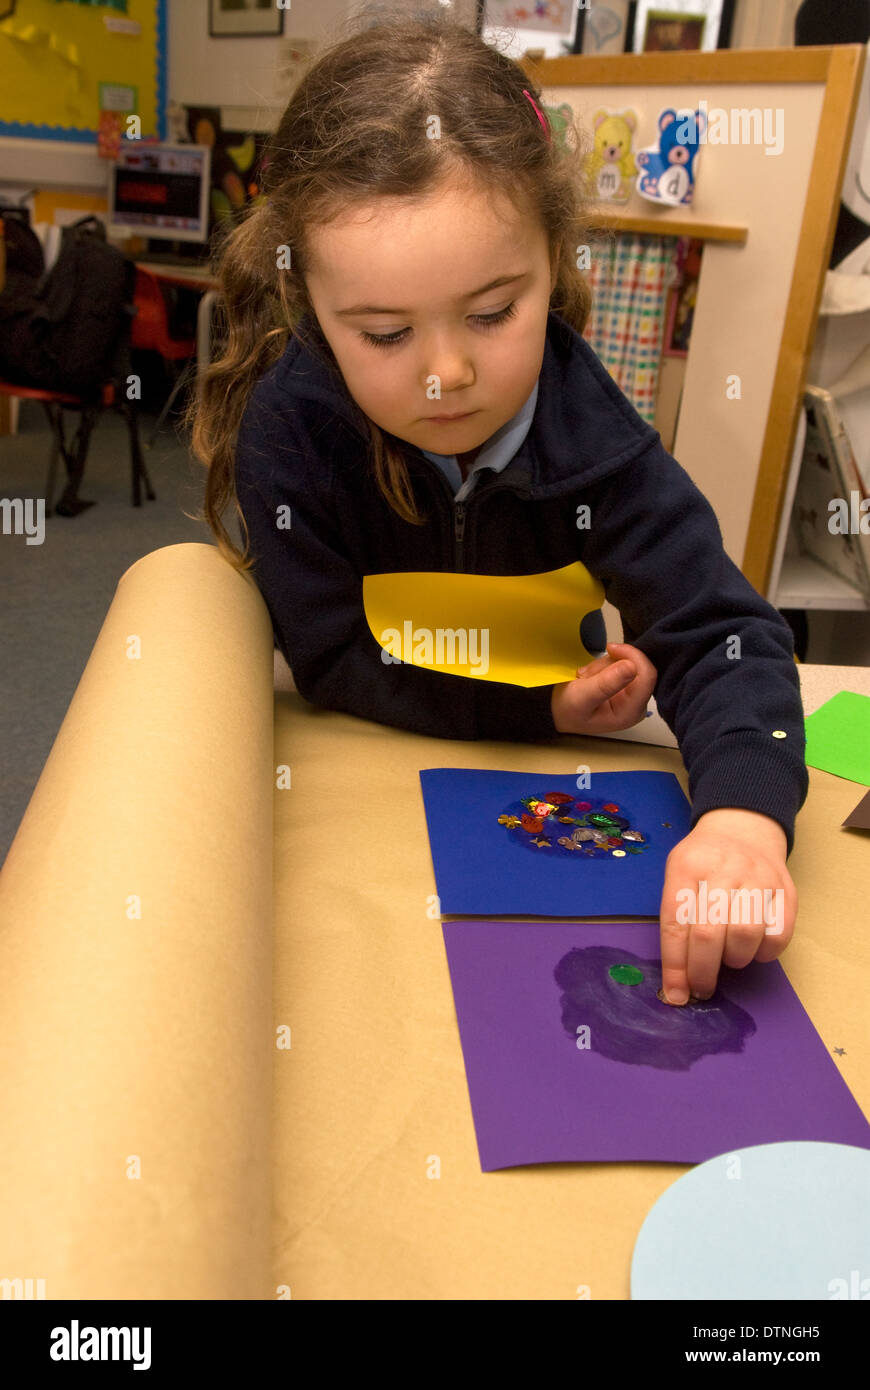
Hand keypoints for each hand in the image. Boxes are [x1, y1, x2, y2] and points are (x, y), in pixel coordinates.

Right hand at [551, 642, 656, 734]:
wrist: (557, 711)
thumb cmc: (567, 710)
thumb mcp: (581, 697)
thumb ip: (606, 683)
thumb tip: (631, 666)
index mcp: (631, 711)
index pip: (647, 675)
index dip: (632, 656)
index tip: (610, 648)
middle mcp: (637, 703)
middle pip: (638, 667)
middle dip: (611, 664)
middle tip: (589, 675)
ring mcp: (632, 694)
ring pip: (627, 662)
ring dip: (604, 664)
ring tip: (587, 679)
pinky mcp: (625, 686)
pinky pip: (620, 663)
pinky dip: (603, 665)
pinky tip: (591, 677)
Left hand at [659, 808, 796, 1004]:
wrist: (743, 829)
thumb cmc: (704, 862)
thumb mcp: (678, 875)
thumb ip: (676, 921)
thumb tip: (677, 982)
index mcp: (687, 866)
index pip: (676, 922)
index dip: (675, 965)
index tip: (676, 994)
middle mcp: (723, 869)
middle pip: (710, 933)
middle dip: (703, 972)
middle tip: (702, 988)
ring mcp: (758, 878)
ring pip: (746, 935)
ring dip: (734, 960)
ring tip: (728, 957)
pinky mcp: (786, 891)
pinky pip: (778, 935)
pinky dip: (764, 953)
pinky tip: (753, 948)